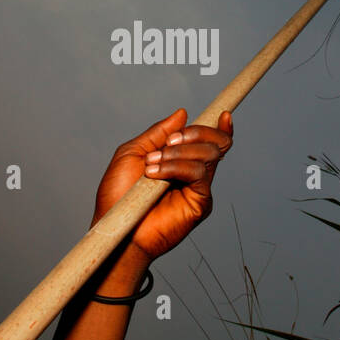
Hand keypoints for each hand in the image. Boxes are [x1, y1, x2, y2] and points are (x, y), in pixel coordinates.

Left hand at [91, 108, 233, 263]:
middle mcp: (192, 173)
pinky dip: (177, 167)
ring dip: (179, 153)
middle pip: (216, 142)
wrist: (115, 225)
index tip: (223, 114)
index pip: (209, 141)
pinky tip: (156, 174)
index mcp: (179, 160)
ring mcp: (197, 188)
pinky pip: (199, 174)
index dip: (218, 127)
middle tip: (170, 141)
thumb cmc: (118, 195)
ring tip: (152, 165)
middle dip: (195, 133)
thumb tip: (182, 114)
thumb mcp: (133, 153)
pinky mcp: (199, 203)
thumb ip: (158, 133)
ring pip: (209, 154)